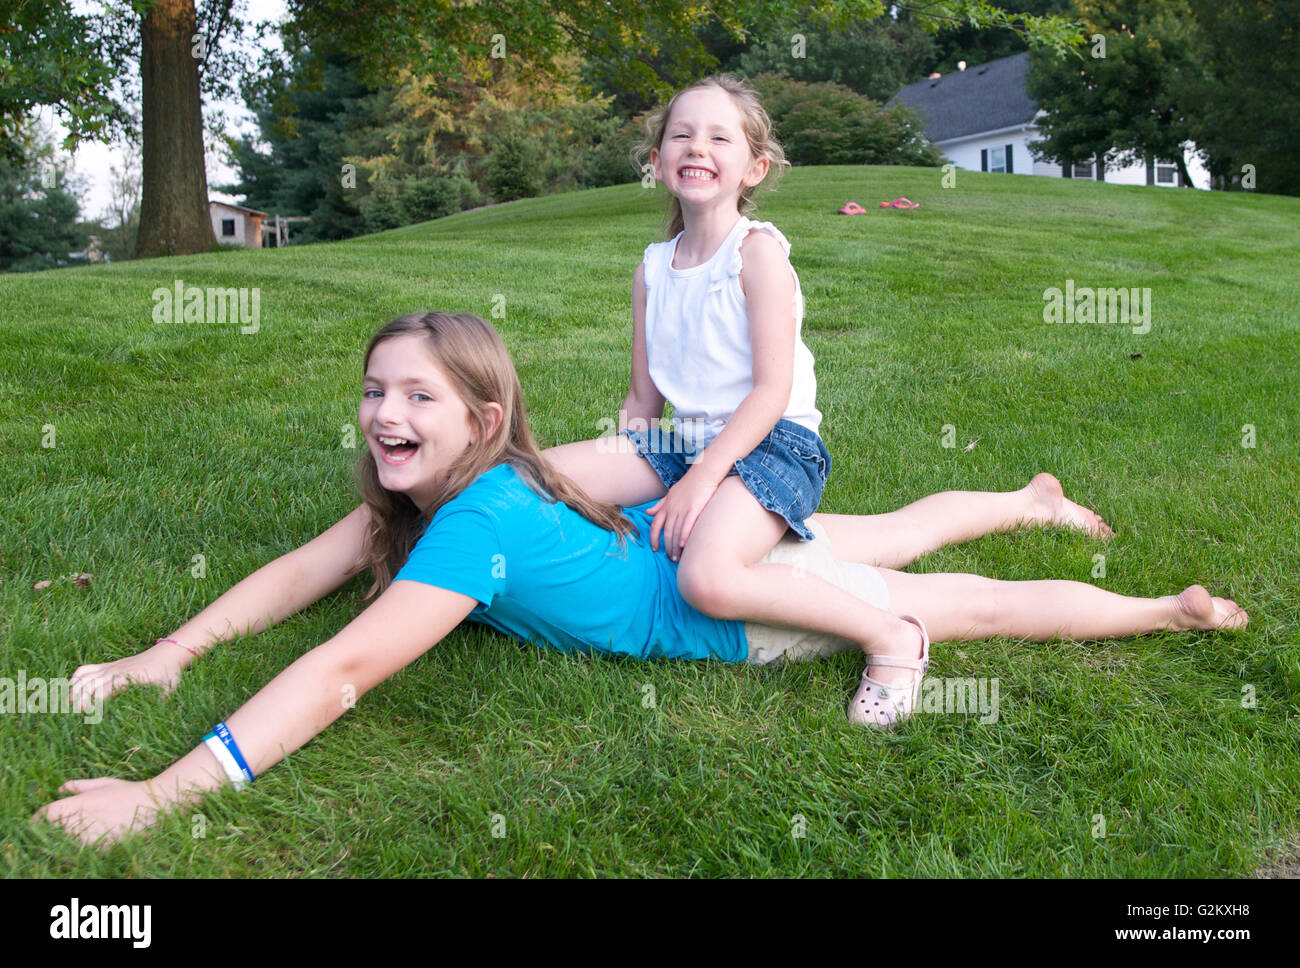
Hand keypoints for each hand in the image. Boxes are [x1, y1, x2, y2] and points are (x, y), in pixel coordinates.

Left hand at [33, 777, 161, 847]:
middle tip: (51, 829)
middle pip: (53, 830)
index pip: (48, 813)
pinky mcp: (102, 849)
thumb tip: (59, 789)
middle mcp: (85, 820)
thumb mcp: (105, 783)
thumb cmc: (129, 791)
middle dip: (50, 829)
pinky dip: (79, 848)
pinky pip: (81, 851)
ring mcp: (93, 836)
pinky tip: (86, 841)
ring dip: (63, 840)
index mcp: (83, 803)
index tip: (34, 821)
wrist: (156, 805)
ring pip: (65, 843)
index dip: (37, 818)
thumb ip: (79, 786)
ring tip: (71, 835)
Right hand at [69, 645, 183, 712]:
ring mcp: (110, 667)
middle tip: (74, 716)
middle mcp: (116, 670)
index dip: (94, 703)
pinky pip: (86, 669)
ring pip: (84, 676)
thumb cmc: (169, 673)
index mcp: (129, 677)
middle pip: (89, 684)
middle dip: (79, 699)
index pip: (105, 689)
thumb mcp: (169, 689)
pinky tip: (71, 691)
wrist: (167, 653)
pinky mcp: (107, 665)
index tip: (87, 716)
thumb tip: (157, 718)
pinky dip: (75, 679)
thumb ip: (163, 702)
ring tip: (67, 706)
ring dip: (73, 690)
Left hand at [647, 472, 718, 560]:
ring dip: (675, 547)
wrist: (703, 473)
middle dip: (667, 547)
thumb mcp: (671, 493)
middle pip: (666, 532)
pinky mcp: (693, 509)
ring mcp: (682, 509)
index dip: (653, 538)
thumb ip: (660, 505)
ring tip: (677, 557)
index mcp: (666, 506)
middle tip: (671, 558)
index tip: (655, 549)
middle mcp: (672, 509)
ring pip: (675, 532)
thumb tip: (648, 512)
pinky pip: (687, 525)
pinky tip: (683, 546)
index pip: (655, 525)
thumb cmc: (689, 484)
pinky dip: (684, 536)